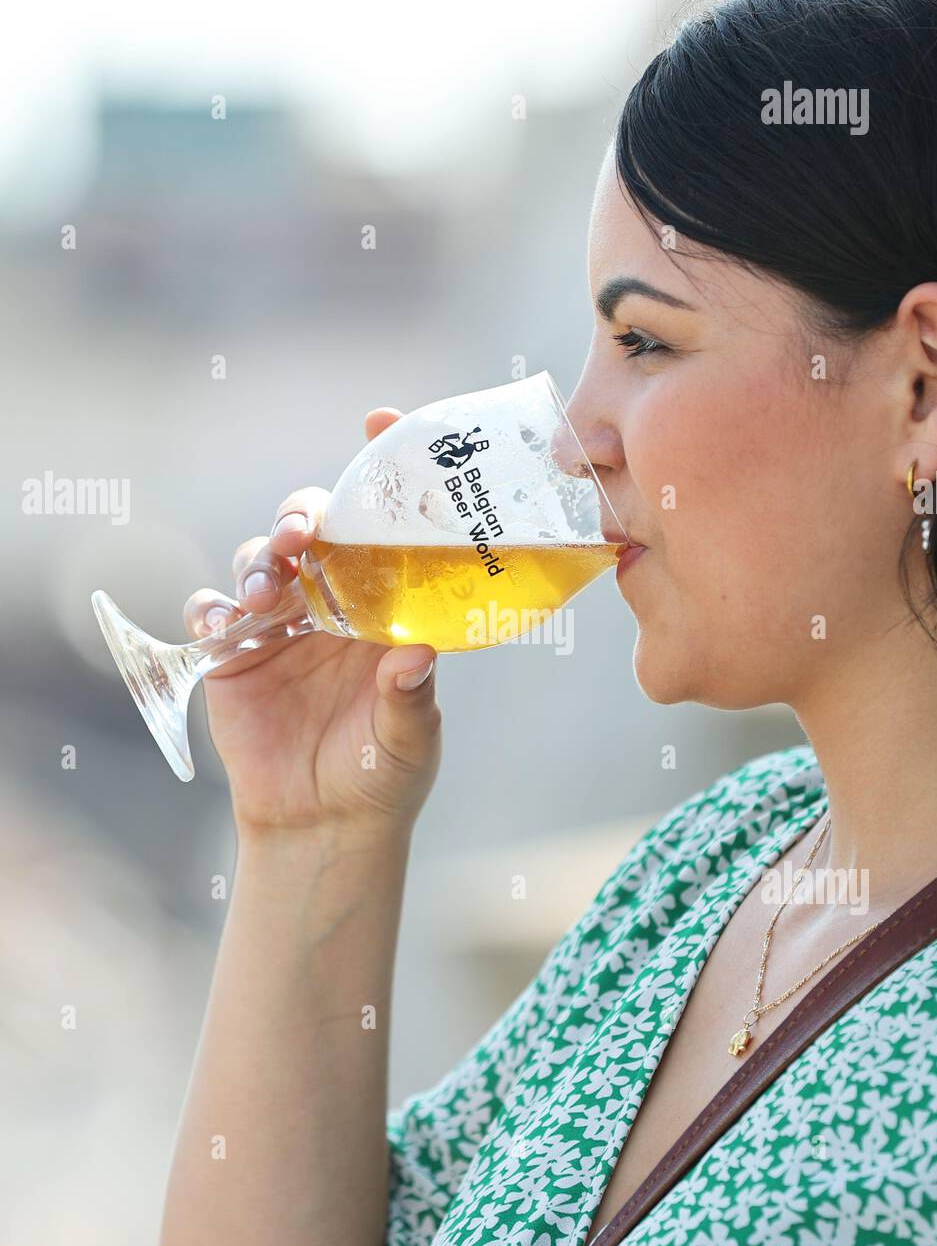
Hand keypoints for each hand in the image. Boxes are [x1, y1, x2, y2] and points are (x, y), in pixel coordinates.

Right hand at [182, 409, 441, 834]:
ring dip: (260, 562)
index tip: (378, 419)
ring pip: (260, 559)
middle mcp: (334, 600)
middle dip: (304, 516)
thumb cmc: (383, 776)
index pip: (386, 524)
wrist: (324, 825)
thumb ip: (411, 698)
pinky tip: (225, 625)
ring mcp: (280, 622)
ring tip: (266, 595)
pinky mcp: (233, 653)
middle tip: (304, 536)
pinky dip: (212, 607)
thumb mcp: (411, 741)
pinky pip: (210, 610)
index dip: (380, 468)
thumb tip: (417, 655)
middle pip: (314, 527)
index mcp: (387, 605)